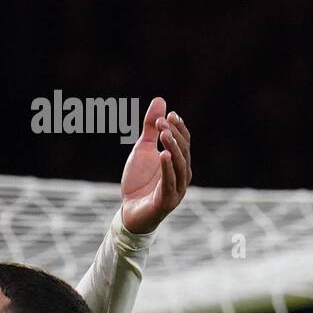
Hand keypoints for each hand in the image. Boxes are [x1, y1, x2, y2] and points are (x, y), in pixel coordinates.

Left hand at [120, 97, 190, 234]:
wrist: (128, 213)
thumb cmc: (138, 183)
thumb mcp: (142, 150)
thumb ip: (151, 128)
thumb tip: (160, 100)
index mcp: (179, 163)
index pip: (184, 141)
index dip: (179, 127)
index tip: (170, 114)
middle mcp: (182, 176)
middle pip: (183, 151)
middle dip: (174, 135)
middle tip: (162, 121)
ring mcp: (176, 190)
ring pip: (180, 166)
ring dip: (173, 148)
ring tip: (164, 133)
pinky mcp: (167, 202)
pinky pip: (170, 183)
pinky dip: (168, 169)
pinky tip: (163, 155)